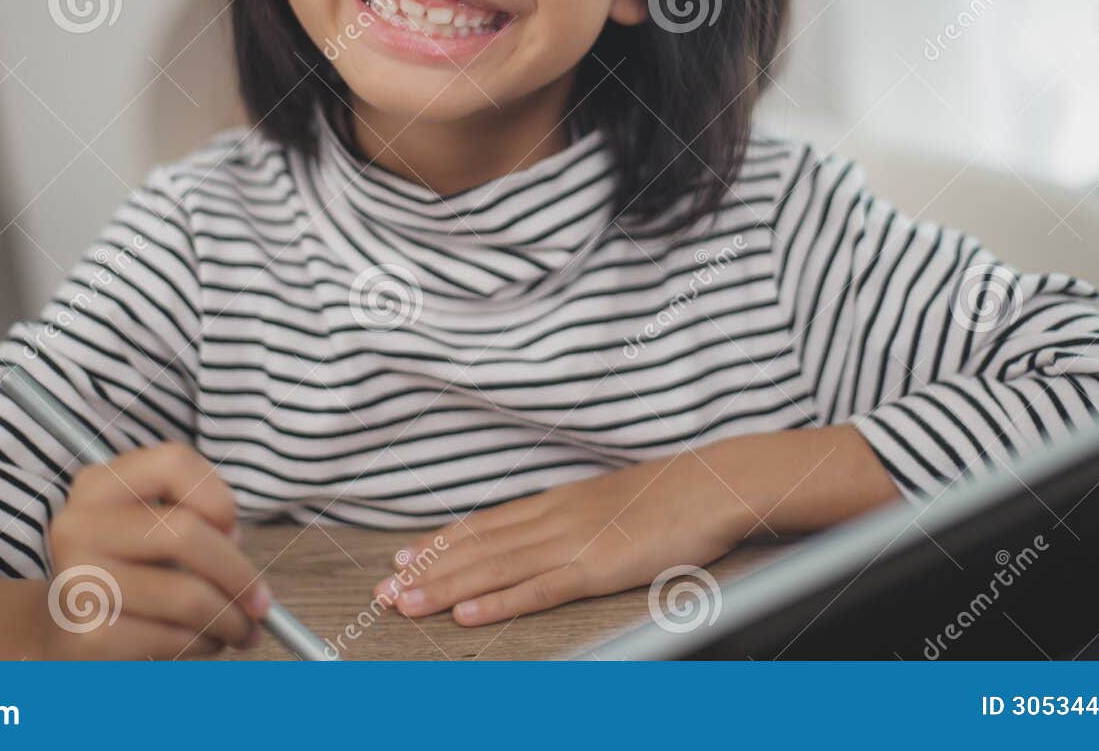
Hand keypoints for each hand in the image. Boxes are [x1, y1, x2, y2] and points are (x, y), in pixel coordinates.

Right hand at [38, 442, 269, 658]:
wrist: (64, 631)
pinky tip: (205, 643)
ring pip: (186, 596)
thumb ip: (193, 520)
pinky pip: (171, 639)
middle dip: (239, 574)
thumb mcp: (151, 529)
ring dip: (230, 620)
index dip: (218, 497)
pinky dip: (203, 645)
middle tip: (262, 603)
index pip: (173, 462)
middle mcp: (78, 526)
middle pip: (185, 532)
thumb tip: (235, 546)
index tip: (234, 531)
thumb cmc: (129, 572)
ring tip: (242, 631)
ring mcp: (77, 581)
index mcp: (99, 486)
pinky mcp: (85, 637)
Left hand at [372, 448, 751, 626]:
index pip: (486, 524)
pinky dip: (498, 602)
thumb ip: (578, 516)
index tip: (405, 558)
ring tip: (405, 604)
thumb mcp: (612, 499)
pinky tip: (467, 614)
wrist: (713, 483)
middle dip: (427, 570)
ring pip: (494, 567)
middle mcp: (554, 518)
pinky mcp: (595, 566)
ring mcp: (572, 542)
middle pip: (478, 546)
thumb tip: (556, 530)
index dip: (442, 543)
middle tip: (385, 590)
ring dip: (445, 587)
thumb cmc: (673, 495)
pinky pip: (537, 588)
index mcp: (558, 502)